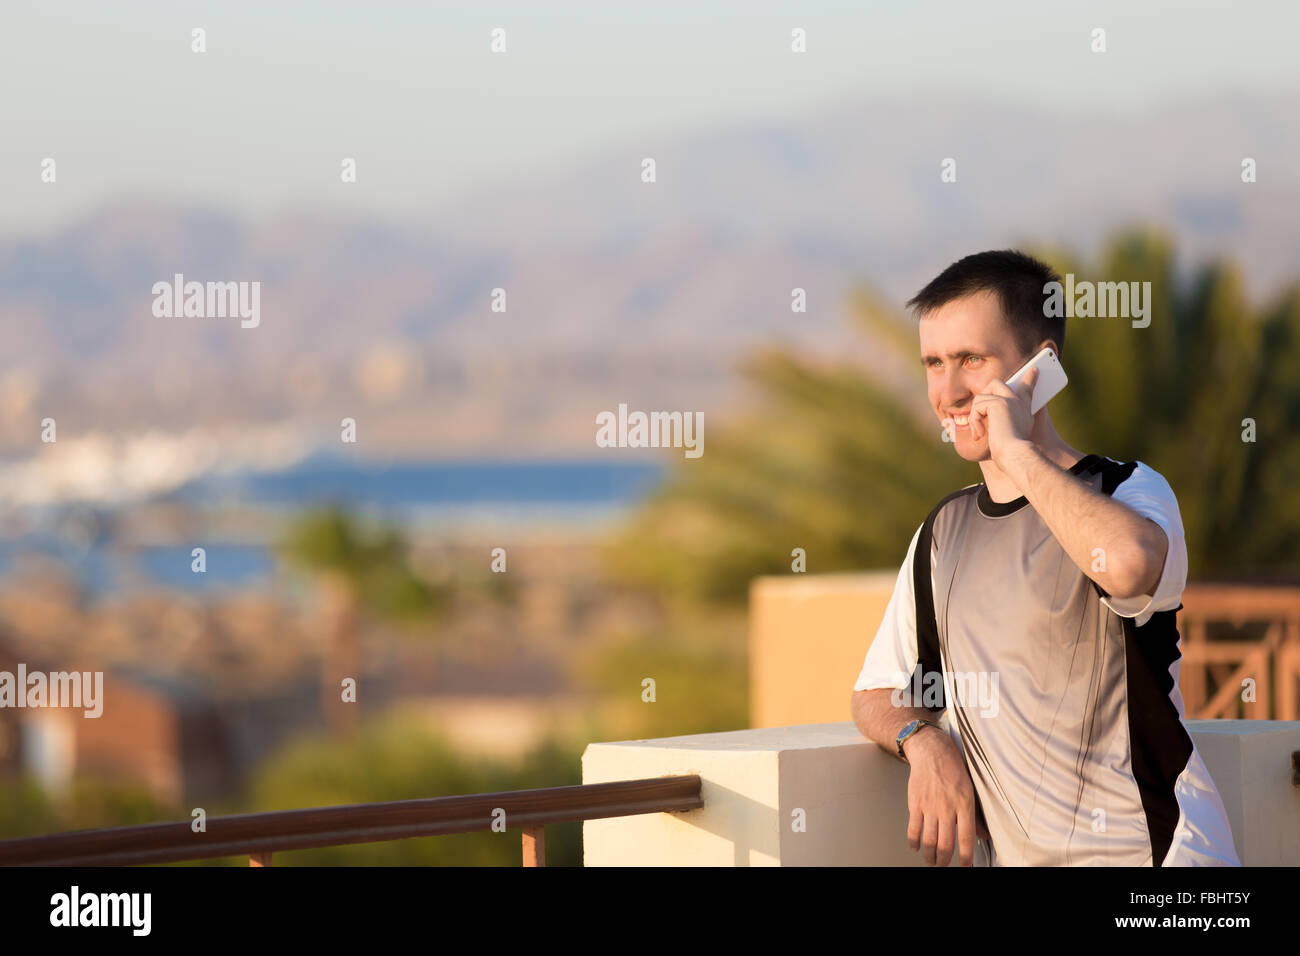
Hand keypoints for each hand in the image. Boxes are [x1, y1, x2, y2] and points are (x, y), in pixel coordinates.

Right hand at [903, 727, 986, 865]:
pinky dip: (914, 841)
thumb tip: (984, 835)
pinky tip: (916, 847)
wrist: (932, 751)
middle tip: (943, 865)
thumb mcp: (971, 790)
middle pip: (945, 844)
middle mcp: (947, 807)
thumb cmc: (953, 768)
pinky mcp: (915, 803)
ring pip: (929, 840)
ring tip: (931, 861)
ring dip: (929, 856)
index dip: (966, 857)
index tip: (965, 866)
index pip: (966, 838)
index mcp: (964, 804)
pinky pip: (914, 828)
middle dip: (944, 861)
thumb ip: (976, 814)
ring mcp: (929, 806)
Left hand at [969, 366, 1038, 468]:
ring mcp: (1008, 400)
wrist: (1014, 454)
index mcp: (1023, 407)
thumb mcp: (1015, 432)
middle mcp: (1017, 401)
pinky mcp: (997, 404)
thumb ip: (1008, 418)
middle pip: (996, 383)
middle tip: (980, 415)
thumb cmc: (1012, 449)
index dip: (1029, 379)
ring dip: (975, 416)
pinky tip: (979, 434)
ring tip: (979, 432)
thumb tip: (995, 414)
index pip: (1026, 388)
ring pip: (980, 397)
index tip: (1034, 370)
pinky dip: (974, 421)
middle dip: (983, 397)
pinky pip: (977, 407)